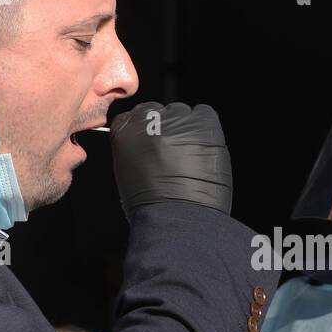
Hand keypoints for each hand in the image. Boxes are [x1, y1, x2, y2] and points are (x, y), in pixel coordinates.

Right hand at [110, 102, 232, 217]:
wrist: (178, 218)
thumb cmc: (153, 207)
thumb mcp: (128, 174)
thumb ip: (134, 151)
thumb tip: (147, 144)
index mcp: (124, 133)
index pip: (135, 115)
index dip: (148, 130)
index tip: (155, 142)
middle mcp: (149, 121)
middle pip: (161, 112)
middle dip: (169, 130)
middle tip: (176, 154)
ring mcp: (177, 121)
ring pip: (183, 114)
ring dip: (188, 130)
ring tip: (192, 157)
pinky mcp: (202, 124)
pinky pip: (205, 114)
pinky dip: (206, 128)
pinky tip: (204, 149)